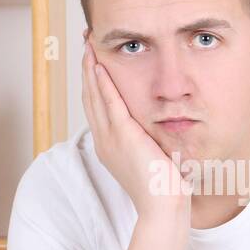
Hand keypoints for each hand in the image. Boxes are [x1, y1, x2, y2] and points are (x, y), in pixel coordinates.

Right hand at [81, 35, 191, 225]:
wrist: (163, 207)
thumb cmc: (164, 189)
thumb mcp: (153, 159)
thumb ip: (151, 141)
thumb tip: (161, 130)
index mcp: (109, 146)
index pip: (96, 107)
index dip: (93, 82)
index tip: (93, 61)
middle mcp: (104, 140)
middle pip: (89, 96)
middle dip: (87, 69)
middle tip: (85, 43)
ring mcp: (110, 138)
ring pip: (94, 95)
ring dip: (91, 68)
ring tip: (88, 45)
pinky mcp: (123, 136)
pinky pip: (109, 102)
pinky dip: (102, 82)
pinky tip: (100, 64)